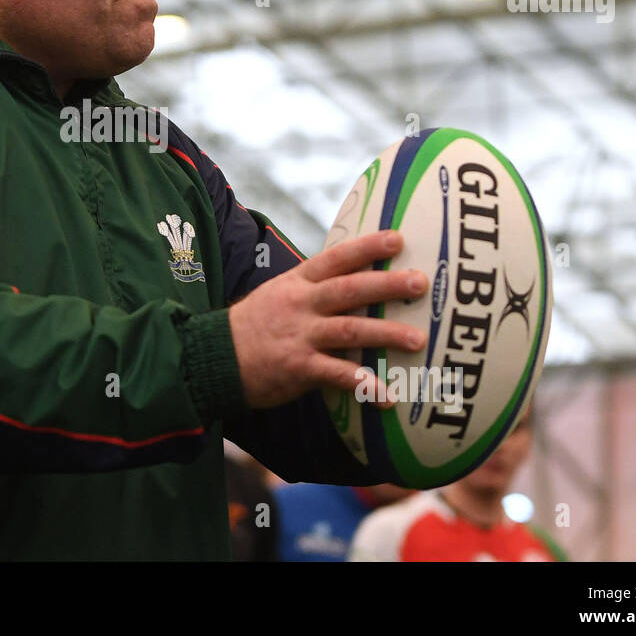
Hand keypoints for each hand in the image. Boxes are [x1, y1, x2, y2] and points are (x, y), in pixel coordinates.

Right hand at [228, 229, 427, 409]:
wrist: (213, 357)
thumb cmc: (252, 326)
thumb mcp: (278, 294)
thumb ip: (313, 288)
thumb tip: (351, 279)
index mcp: (297, 283)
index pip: (336, 259)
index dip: (367, 247)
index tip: (398, 239)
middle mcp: (301, 305)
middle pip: (350, 289)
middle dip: (387, 285)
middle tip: (421, 282)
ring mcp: (301, 335)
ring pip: (350, 329)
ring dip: (386, 333)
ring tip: (418, 340)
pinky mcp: (299, 367)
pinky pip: (337, 376)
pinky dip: (364, 385)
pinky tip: (388, 396)